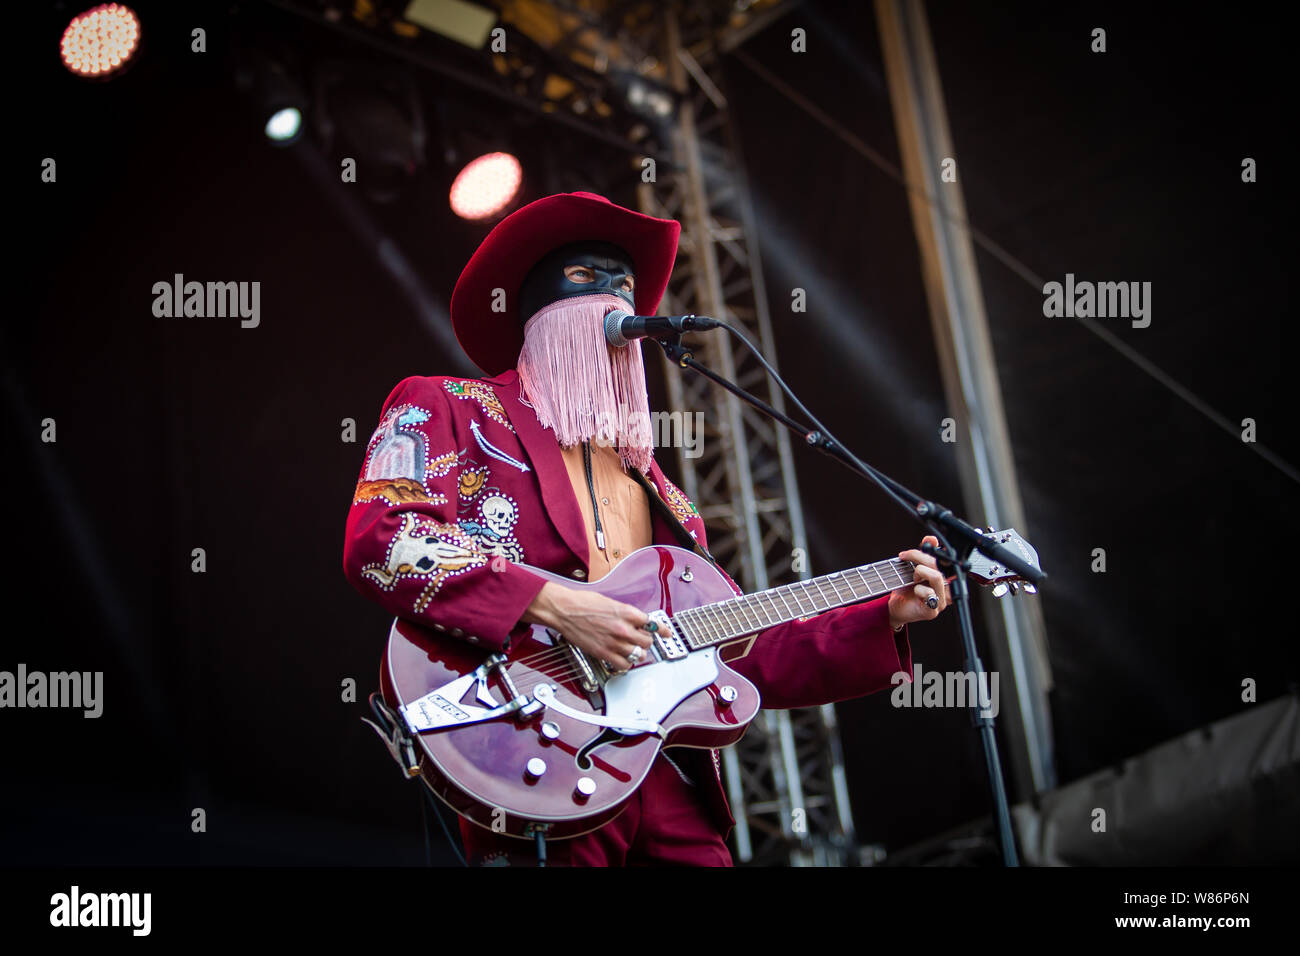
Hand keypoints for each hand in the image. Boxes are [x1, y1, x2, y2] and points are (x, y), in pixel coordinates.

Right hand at [521, 581, 652, 671]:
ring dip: (638, 653)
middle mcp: (623, 628)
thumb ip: (625, 613)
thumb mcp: (610, 602)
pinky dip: (626, 664)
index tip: (666, 633)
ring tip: (633, 650)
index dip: (661, 629)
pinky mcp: (603, 653)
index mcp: (626, 612)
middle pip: (647, 641)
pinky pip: (623, 665)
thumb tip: (636, 621)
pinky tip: (623, 659)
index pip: (652, 624)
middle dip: (646, 641)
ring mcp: (613, 642)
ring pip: (638, 655)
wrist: (563, 609)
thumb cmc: (582, 603)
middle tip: (643, 640)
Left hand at [888, 535, 950, 629]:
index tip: (927, 543)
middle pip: (940, 565)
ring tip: (913, 578)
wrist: (896, 606)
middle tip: (906, 557)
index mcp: (946, 577)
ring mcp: (941, 601)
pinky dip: (918, 589)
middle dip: (919, 557)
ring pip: (937, 577)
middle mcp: (947, 589)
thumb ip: (924, 553)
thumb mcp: (914, 567)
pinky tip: (915, 591)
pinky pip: (929, 594)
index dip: (938, 550)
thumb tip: (932, 539)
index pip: (948, 560)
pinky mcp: (933, 611)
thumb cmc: (907, 588)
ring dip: (920, 572)